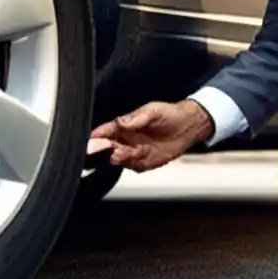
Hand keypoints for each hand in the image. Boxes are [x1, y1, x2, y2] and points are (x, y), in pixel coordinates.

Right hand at [88, 100, 214, 171]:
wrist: (188, 126)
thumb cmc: (168, 114)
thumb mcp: (152, 112)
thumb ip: (136, 118)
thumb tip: (120, 122)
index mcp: (122, 126)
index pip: (104, 132)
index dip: (96, 136)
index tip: (90, 140)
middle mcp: (124, 140)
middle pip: (106, 148)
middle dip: (103, 150)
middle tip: (106, 149)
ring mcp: (133, 152)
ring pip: (118, 159)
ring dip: (117, 158)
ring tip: (118, 154)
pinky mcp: (143, 162)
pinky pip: (133, 166)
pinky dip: (131, 165)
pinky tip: (132, 160)